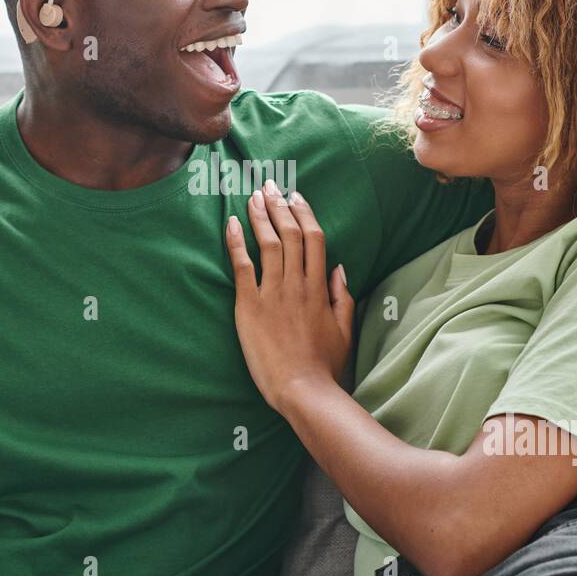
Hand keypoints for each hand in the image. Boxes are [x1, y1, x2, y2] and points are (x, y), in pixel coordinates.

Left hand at [224, 181, 354, 412]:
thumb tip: (339, 268)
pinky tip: (232, 224)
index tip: (296, 197)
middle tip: (269, 186)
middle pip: (290, 233)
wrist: (302, 389)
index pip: (314, 239)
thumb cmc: (324, 365)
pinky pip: (242, 267)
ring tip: (252, 196)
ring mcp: (273, 294)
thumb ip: (342, 296)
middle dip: (279, 206)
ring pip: (268, 243)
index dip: (304, 213)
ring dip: (260, 216)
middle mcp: (297, 284)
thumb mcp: (344, 329)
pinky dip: (237, 243)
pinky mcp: (250, 307)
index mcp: (320, 288)